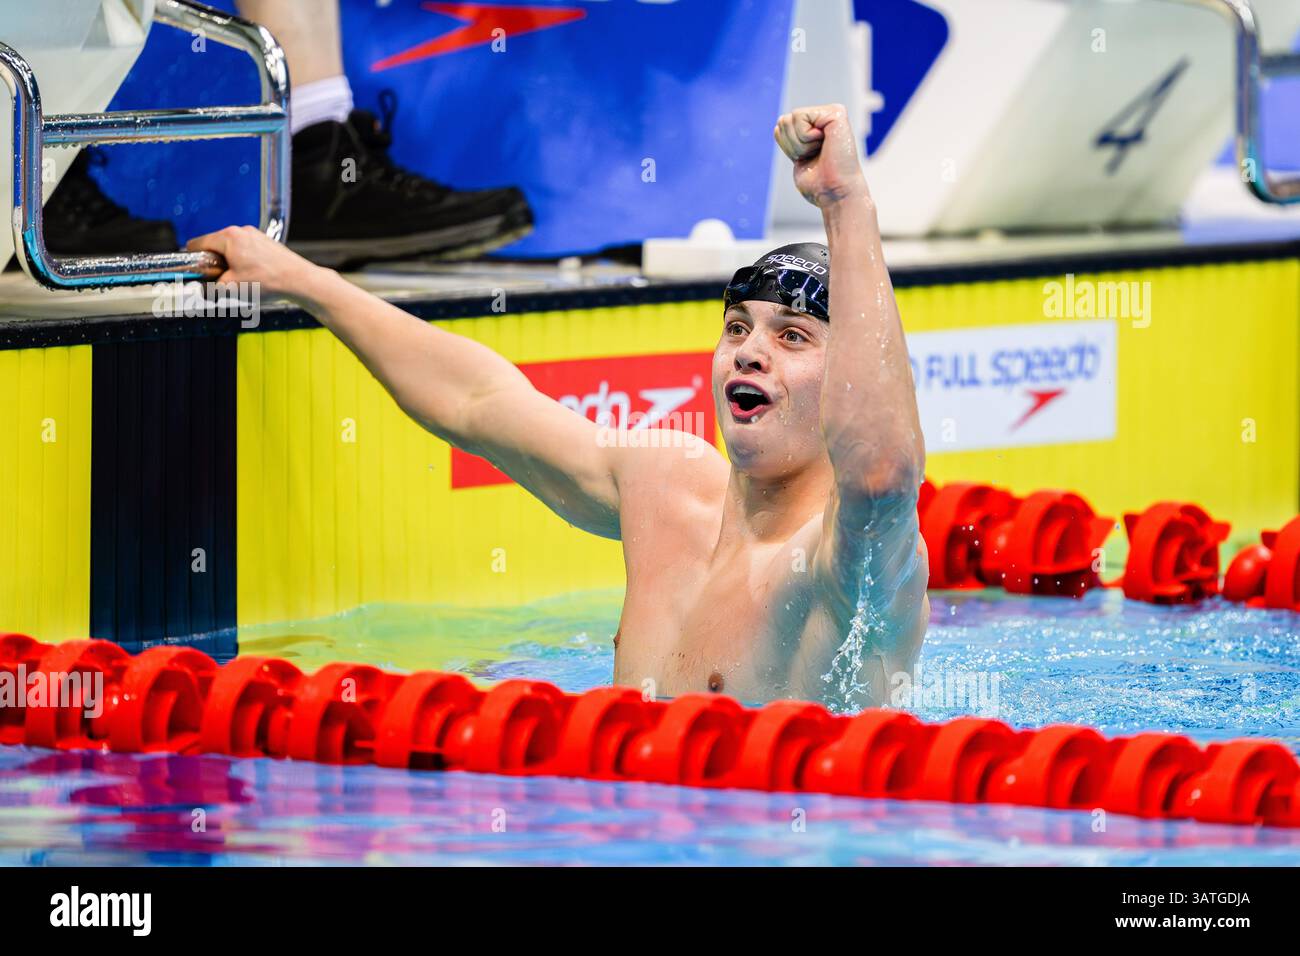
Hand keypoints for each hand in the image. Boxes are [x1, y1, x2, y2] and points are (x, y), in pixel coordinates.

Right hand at [186, 225, 323, 301]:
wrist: (300, 281)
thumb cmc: (268, 283)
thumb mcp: (231, 289)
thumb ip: (209, 288)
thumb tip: (201, 289)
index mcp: (228, 237)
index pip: (197, 244)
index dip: (192, 260)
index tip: (195, 273)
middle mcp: (241, 231)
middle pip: (214, 246)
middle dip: (214, 264)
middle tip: (223, 281)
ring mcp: (255, 235)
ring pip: (230, 249)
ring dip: (229, 265)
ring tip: (242, 281)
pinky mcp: (265, 243)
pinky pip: (245, 251)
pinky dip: (243, 263)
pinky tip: (254, 277)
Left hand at [774, 104, 869, 208]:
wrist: (834, 192)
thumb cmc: (819, 183)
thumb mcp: (798, 156)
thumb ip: (791, 137)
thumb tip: (782, 119)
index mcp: (817, 125)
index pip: (782, 125)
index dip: (788, 147)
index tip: (807, 159)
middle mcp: (825, 115)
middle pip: (783, 120)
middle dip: (792, 144)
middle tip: (814, 156)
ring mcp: (832, 112)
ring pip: (789, 119)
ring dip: (799, 144)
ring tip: (819, 151)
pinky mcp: (835, 113)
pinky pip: (799, 117)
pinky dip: (804, 137)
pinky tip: (823, 144)